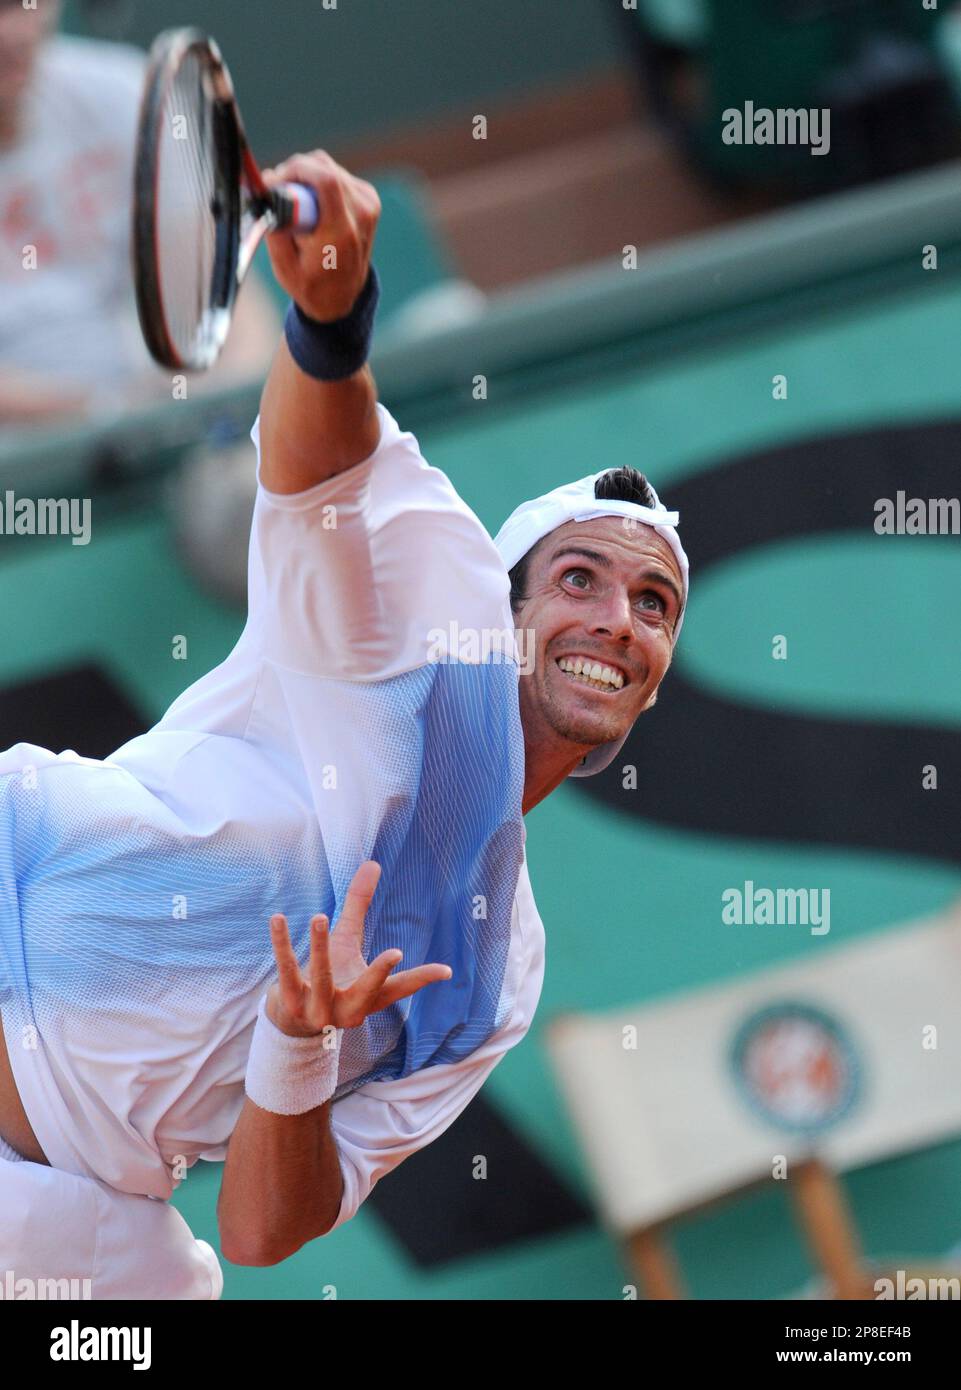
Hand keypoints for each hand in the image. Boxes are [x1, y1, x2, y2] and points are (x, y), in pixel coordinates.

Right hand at [262, 149, 380, 321]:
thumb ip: (275, 224)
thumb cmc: (309, 284)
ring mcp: (368, 204)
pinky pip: (335, 173)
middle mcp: (361, 215)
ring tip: (295, 206)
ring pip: (327, 166)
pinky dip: (317, 183)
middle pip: (323, 166)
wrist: (339, 297)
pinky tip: (311, 206)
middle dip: (294, 172)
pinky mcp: (368, 198)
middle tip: (278, 192)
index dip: (294, 170)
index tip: (273, 182)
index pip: (325, 179)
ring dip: (305, 178)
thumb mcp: (284, 264)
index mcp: (341, 232)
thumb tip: (268, 184)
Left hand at [265, 860, 451, 1037]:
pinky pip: (286, 970)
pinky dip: (282, 944)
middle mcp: (349, 1008)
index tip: (445, 971)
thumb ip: (360, 905)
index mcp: (369, 997)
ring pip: (322, 977)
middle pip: (367, 991)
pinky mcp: (290, 1002)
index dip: (423, 978)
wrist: (291, 1019)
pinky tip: (277, 919)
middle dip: (379, 974)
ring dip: (320, 947)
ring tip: (319, 917)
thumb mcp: (347, 940)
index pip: (401, 987)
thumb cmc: (330, 974)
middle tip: (396, 954)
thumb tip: (373, 863)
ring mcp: (319, 1008)